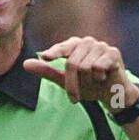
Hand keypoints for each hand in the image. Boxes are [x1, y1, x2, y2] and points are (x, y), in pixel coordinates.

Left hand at [24, 37, 138, 109]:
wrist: (112, 95)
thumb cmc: (88, 86)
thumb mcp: (64, 81)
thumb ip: (46, 71)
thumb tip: (25, 64)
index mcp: (75, 46)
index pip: (62, 48)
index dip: (54, 52)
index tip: (46, 57)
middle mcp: (87, 42)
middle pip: (72, 63)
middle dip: (72, 85)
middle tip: (75, 97)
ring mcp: (101, 46)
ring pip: (85, 67)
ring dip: (87, 83)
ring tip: (94, 83)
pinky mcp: (113, 53)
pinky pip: (98, 66)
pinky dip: (99, 77)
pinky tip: (104, 78)